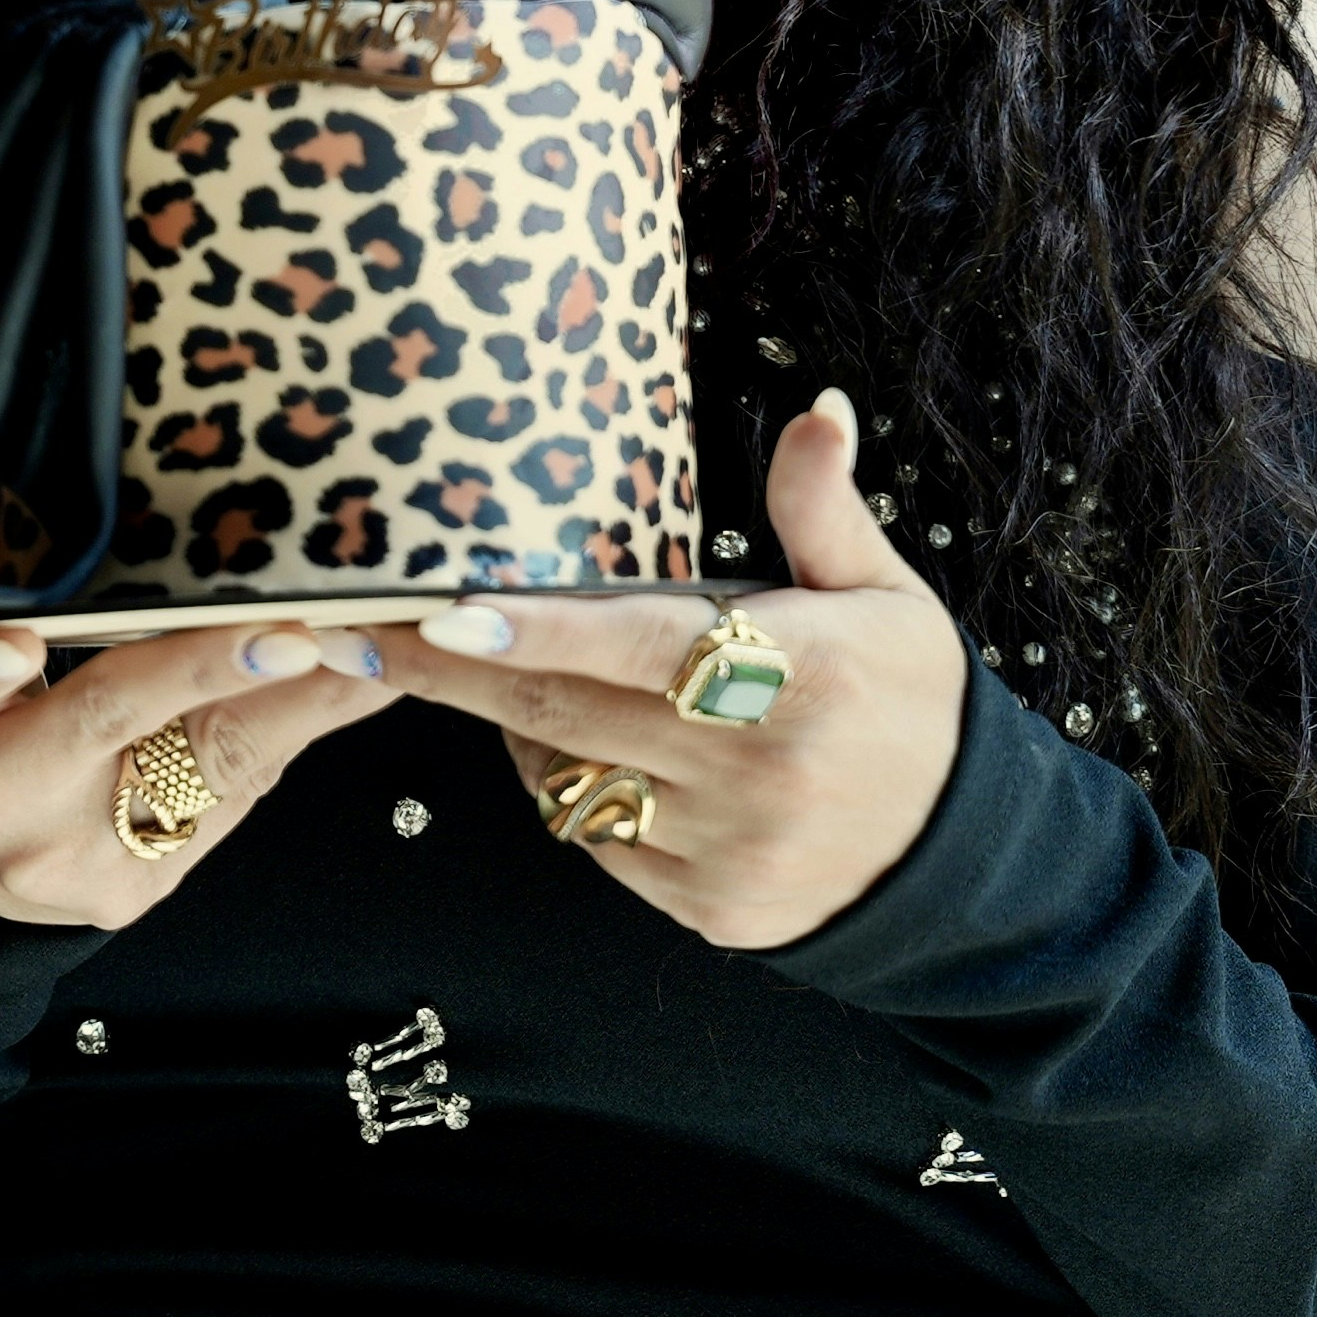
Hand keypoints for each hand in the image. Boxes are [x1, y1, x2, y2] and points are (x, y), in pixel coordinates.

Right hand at [0, 495, 397, 929]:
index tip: (14, 644)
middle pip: (98, 719)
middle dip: (190, 667)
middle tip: (278, 623)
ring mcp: (74, 851)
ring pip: (191, 762)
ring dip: (283, 698)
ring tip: (356, 643)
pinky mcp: (142, 879)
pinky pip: (238, 792)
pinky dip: (308, 725)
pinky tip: (375, 672)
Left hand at [380, 387, 966, 950]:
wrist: (966, 866)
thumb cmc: (914, 705)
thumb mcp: (886, 595)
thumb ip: (825, 508)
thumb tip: (816, 406)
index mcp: (801, 674)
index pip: (639, 644)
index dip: (534, 627)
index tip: (438, 610)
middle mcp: (756, 768)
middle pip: (563, 712)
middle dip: (448, 669)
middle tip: (350, 632)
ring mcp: (727, 850)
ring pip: (566, 780)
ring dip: (515, 725)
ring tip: (499, 672)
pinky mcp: (708, 910)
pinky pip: (598, 840)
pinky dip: (571, 790)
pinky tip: (577, 748)